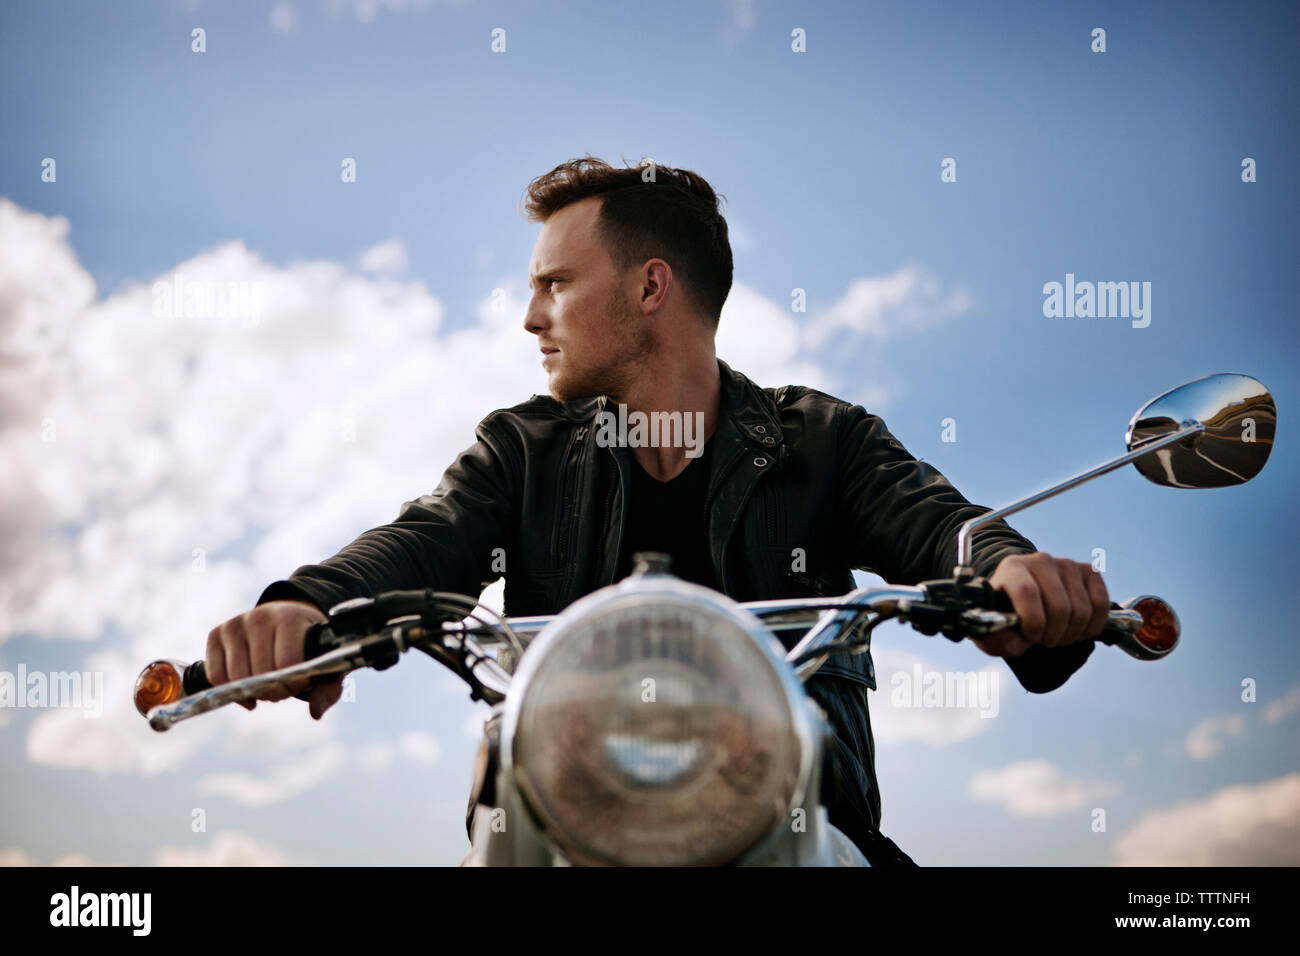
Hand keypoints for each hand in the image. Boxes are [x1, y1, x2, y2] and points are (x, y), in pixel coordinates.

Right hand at [206, 600, 344, 718]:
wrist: (289, 619)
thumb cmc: (308, 644)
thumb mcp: (325, 661)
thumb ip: (328, 687)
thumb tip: (316, 712)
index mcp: (290, 618)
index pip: (286, 664)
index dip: (294, 684)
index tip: (302, 683)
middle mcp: (259, 616)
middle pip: (259, 674)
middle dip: (275, 690)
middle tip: (285, 688)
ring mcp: (235, 624)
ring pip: (236, 677)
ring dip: (254, 691)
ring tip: (268, 685)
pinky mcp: (216, 634)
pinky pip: (216, 675)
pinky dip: (230, 689)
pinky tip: (248, 688)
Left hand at [971, 552, 1109, 658]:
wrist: (1026, 596)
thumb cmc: (1009, 613)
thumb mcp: (995, 628)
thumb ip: (998, 640)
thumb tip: (1014, 646)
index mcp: (1012, 568)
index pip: (1028, 593)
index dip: (1033, 623)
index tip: (1029, 637)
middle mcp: (1041, 560)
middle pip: (1060, 608)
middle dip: (1053, 636)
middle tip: (1043, 639)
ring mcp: (1068, 564)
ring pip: (1082, 611)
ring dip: (1071, 634)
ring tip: (1056, 634)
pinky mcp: (1089, 571)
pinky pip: (1101, 606)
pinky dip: (1092, 627)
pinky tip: (1076, 628)